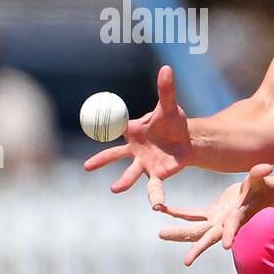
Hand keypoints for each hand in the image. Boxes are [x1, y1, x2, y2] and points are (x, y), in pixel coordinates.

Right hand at [84, 65, 193, 207]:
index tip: (95, 121)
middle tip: (87, 167)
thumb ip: (166, 90)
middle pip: (115, 155)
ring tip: (114, 190)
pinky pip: (154, 186)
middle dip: (101, 160)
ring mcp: (144, 162)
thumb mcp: (170, 107)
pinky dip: (155, 195)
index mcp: (133, 130)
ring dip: (123, 181)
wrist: (186, 140)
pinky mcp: (158, 173)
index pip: (116, 126)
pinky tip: (156, 206)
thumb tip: (167, 68)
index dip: (107, 123)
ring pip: (131, 173)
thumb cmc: (172, 123)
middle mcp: (134, 149)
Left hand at [159, 164, 273, 265]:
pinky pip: (191, 216)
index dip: (230, 235)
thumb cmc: (260, 187)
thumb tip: (267, 168)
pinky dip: (178, 214)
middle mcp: (226, 223)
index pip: (234, 227)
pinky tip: (164, 210)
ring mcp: (217, 221)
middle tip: (187, 261)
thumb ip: (259, 174)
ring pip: (196, 230)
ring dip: (179, 234)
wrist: (259, 194)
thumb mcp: (258, 180)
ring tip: (161, 235)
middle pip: (210, 237)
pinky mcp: (211, 214)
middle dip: (198, 248)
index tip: (226, 247)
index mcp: (238, 216)